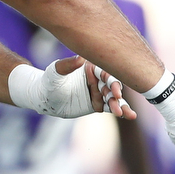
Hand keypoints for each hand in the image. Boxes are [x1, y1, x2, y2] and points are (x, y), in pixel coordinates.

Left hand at [9, 57, 134, 118]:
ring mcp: (99, 91)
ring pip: (114, 98)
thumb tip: (80, 58)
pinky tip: (129, 115)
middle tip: (117, 101)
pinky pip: (110, 107)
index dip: (112, 81)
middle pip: (112, 85)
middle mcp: (98, 78)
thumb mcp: (56, 72)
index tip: (115, 90)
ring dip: (121, 105)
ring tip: (128, 114)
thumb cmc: (49, 81)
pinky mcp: (98, 103)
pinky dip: (120, 110)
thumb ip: (67, 65)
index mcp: (91, 66)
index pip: (106, 72)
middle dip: (117, 94)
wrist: (44, 100)